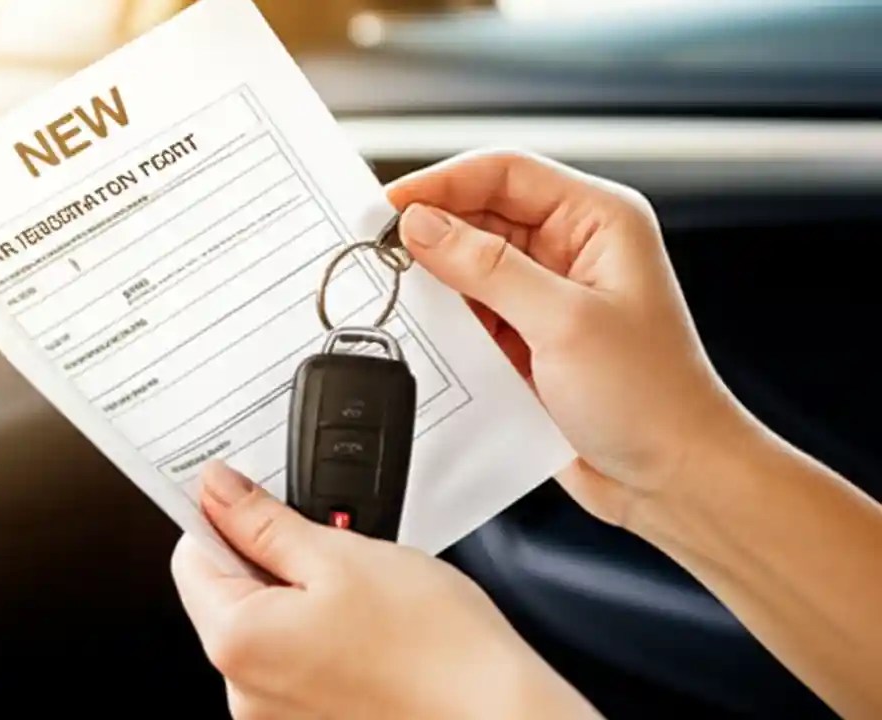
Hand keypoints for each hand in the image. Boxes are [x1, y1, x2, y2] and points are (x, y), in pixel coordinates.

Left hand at [172, 461, 598, 719]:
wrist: (498, 714)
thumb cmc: (434, 645)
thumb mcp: (340, 554)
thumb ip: (263, 521)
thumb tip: (215, 488)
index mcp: (236, 642)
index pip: (191, 557)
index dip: (225, 519)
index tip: (260, 500)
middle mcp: (244, 692)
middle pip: (227, 596)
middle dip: (270, 563)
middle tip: (332, 549)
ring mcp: (275, 718)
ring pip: (264, 629)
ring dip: (299, 602)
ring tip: (361, 597)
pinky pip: (294, 665)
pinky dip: (320, 641)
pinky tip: (366, 633)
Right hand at [388, 149, 747, 531]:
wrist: (672, 479)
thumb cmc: (653, 398)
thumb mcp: (562, 323)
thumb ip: (486, 267)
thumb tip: (422, 225)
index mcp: (599, 220)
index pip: (505, 173)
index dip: (442, 183)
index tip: (388, 207)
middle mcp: (573, 249)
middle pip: (481, 214)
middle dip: (431, 230)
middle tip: (378, 253)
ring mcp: (549, 295)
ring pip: (470, 264)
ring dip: (435, 278)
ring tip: (397, 292)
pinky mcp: (530, 337)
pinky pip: (473, 312)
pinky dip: (446, 319)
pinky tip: (426, 330)